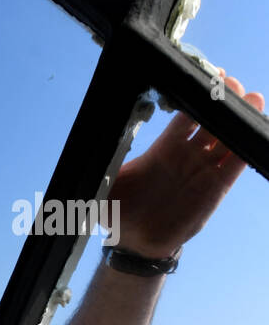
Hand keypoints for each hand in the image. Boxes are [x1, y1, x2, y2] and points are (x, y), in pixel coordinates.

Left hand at [108, 71, 263, 257]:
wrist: (135, 244)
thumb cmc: (117, 215)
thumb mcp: (100, 191)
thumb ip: (96, 173)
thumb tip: (75, 161)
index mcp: (161, 151)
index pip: (184, 118)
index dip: (195, 98)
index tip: (205, 80)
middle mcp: (186, 156)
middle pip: (211, 121)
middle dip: (224, 101)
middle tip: (234, 85)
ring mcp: (203, 171)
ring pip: (228, 139)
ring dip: (241, 120)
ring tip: (254, 100)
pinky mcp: (216, 189)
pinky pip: (236, 165)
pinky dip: (248, 149)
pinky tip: (257, 133)